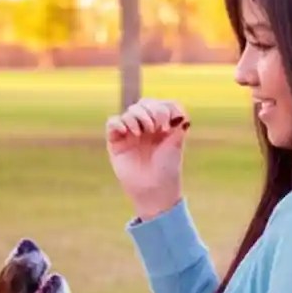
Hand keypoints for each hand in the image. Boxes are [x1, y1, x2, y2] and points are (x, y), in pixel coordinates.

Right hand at [106, 98, 189, 221]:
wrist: (154, 188)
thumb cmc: (168, 167)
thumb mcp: (177, 141)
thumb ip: (178, 121)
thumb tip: (178, 111)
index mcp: (161, 125)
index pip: (159, 104)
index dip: (162, 108)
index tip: (168, 124)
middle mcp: (145, 127)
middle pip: (144, 104)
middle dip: (151, 112)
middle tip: (156, 128)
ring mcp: (130, 133)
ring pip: (130, 111)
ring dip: (137, 117)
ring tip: (142, 132)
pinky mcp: (116, 142)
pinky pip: (112, 122)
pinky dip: (119, 122)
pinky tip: (128, 132)